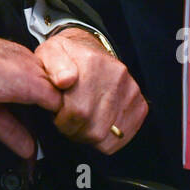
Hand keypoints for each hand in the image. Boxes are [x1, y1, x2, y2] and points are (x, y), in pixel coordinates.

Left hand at [34, 28, 146, 153]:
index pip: (78, 111)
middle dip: (73, 130)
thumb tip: (65, 81)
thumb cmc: (65, 58)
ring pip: (106, 137)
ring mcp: (131, 91)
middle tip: (66, 119)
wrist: (89, 49)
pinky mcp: (140, 105)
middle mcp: (117, 76)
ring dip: (87, 136)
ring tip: (79, 121)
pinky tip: (94, 124)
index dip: (62, 120)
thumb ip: (52, 67)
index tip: (57, 114)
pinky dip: (104, 139)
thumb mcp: (49, 53)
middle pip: (93, 128)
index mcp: (92, 63)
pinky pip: (120, 138)